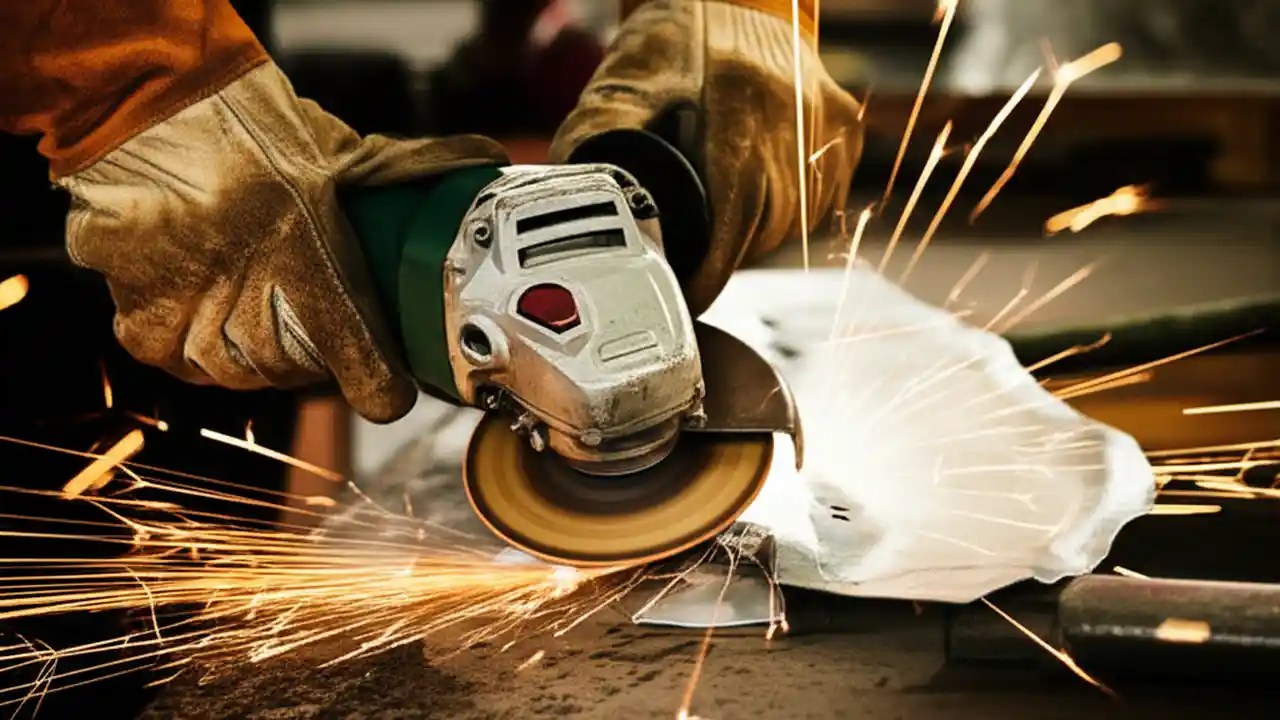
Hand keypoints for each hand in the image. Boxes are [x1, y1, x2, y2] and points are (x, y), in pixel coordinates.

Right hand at [58, 61, 507, 421]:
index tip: (392, 385)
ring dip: (255, 346)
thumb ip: (412, 167)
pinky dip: (194, 338)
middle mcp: (260, 315)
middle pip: (304, 375)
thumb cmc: (246, 128)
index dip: (384, 385)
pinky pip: (184, 362)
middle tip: (307, 303)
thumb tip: (482, 157)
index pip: (370, 379)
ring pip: (246, 375)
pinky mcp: (149, 333)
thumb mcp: (342, 151)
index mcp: (320, 276)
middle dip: (315, 348)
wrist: (144, 113)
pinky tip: (204, 296)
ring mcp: (201, 330)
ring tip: (253, 292)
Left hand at [550, 0, 863, 315]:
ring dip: (753, 232)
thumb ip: (593, 140)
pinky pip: (818, 199)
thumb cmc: (678, 34)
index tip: (683, 293)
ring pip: (792, 222)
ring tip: (720, 208)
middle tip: (689, 249)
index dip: (707, 272)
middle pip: (761, 231)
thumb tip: (574, 207)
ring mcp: (828, 128)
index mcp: (740, 110)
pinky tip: (757, 187)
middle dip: (722, 253)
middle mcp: (795, 122)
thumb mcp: (623, 82)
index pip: (732, 223)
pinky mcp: (845, 131)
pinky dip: (785, 207)